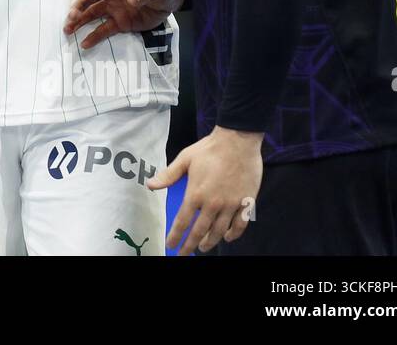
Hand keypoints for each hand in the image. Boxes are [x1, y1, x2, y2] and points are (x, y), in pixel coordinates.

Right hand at [63, 0, 182, 48]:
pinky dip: (94, 36)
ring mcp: (114, 8)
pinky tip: (84, 43)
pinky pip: (104, 30)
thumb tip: (131, 0)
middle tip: (72, 16)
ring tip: (68, 29)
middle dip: (79, 6)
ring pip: (93, 14)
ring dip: (80, 21)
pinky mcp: (119, 23)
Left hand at [150, 126, 263, 254]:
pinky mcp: (246, 202)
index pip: (183, 221)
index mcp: (195, 194)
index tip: (171, 245)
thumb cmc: (209, 149)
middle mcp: (213, 204)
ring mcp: (231, 204)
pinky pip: (240, 224)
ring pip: (220, 231)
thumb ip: (168, 175)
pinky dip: (234, 234)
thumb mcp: (184, 159)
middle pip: (200, 231)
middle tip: (184, 253)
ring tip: (203, 247)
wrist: (237, 141)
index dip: (176, 236)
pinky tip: (227, 237)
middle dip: (190, 245)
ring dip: (210, 241)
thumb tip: (150, 185)